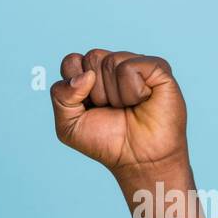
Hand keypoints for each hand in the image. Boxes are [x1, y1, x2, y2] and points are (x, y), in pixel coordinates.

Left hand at [49, 49, 188, 177]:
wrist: (138, 159)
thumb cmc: (105, 141)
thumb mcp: (68, 125)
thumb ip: (60, 96)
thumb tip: (86, 75)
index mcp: (90, 75)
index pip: (71, 61)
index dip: (74, 86)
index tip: (87, 106)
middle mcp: (113, 65)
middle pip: (91, 58)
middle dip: (96, 91)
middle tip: (110, 109)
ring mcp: (136, 64)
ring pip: (110, 62)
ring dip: (115, 95)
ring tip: (128, 107)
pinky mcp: (157, 67)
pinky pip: (130, 68)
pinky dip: (132, 91)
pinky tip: (143, 100)